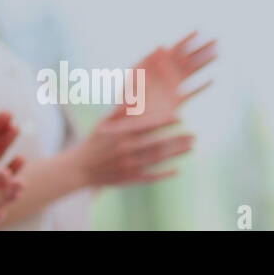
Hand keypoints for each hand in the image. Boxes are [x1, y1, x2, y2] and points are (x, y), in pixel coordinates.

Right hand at [70, 112, 193, 187]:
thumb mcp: (103, 124)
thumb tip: (134, 96)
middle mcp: (125, 150)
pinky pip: (151, 176)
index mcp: (119, 134)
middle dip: (176, 139)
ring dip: (176, 154)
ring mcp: (128, 166)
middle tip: (194, 135)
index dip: (163, 121)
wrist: (79, 168)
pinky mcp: (129, 179)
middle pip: (156, 144)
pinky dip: (164, 174)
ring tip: (191, 147)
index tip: (179, 117)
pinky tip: (177, 170)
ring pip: (157, 159)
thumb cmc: (93, 142)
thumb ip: (120, 112)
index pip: (146, 125)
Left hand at [111, 32, 217, 120]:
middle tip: (216, 39)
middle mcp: (164, 75)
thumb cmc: (126, 100)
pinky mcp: (174, 102)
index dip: (186, 40)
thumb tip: (161, 46)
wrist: (125, 123)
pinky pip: (191, 92)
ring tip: (217, 52)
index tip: (199, 31)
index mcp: (154, 66)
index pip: (173, 50)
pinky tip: (212, 80)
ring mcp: (170, 88)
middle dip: (200, 49)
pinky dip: (201, 86)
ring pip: (191, 72)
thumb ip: (151, 62)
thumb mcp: (137, 78)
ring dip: (204, 63)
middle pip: (186, 58)